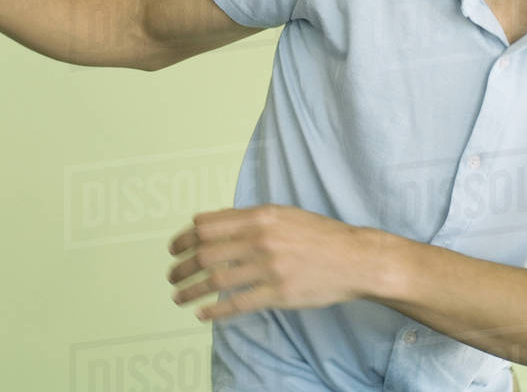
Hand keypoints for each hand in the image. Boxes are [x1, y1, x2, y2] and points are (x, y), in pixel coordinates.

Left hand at [166, 204, 378, 320]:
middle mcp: (261, 240)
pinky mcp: (279, 294)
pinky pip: (238, 303)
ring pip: (216, 280)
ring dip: (191, 289)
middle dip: (182, 265)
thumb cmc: (318, 235)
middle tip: (172, 274)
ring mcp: (270, 268)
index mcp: (260, 216)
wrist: (355, 258)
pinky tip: (202, 313)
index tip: (175, 248)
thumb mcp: (282, 214)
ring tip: (178, 295)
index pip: (207, 225)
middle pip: (206, 253)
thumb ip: (248, 219)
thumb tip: (208, 224)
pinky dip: (215, 310)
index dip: (184, 238)